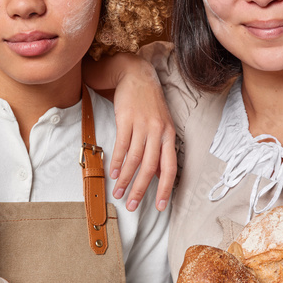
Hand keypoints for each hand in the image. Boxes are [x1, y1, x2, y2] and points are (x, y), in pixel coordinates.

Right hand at [109, 60, 175, 211]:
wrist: (137, 76)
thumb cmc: (150, 104)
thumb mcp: (162, 126)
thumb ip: (162, 150)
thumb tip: (161, 175)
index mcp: (170, 136)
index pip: (170, 168)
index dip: (165, 189)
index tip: (159, 207)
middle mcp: (158, 132)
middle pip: (150, 167)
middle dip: (140, 189)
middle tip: (132, 206)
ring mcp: (143, 125)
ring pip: (134, 159)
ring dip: (125, 179)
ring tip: (118, 193)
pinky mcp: (127, 119)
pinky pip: (122, 145)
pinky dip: (117, 162)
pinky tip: (112, 173)